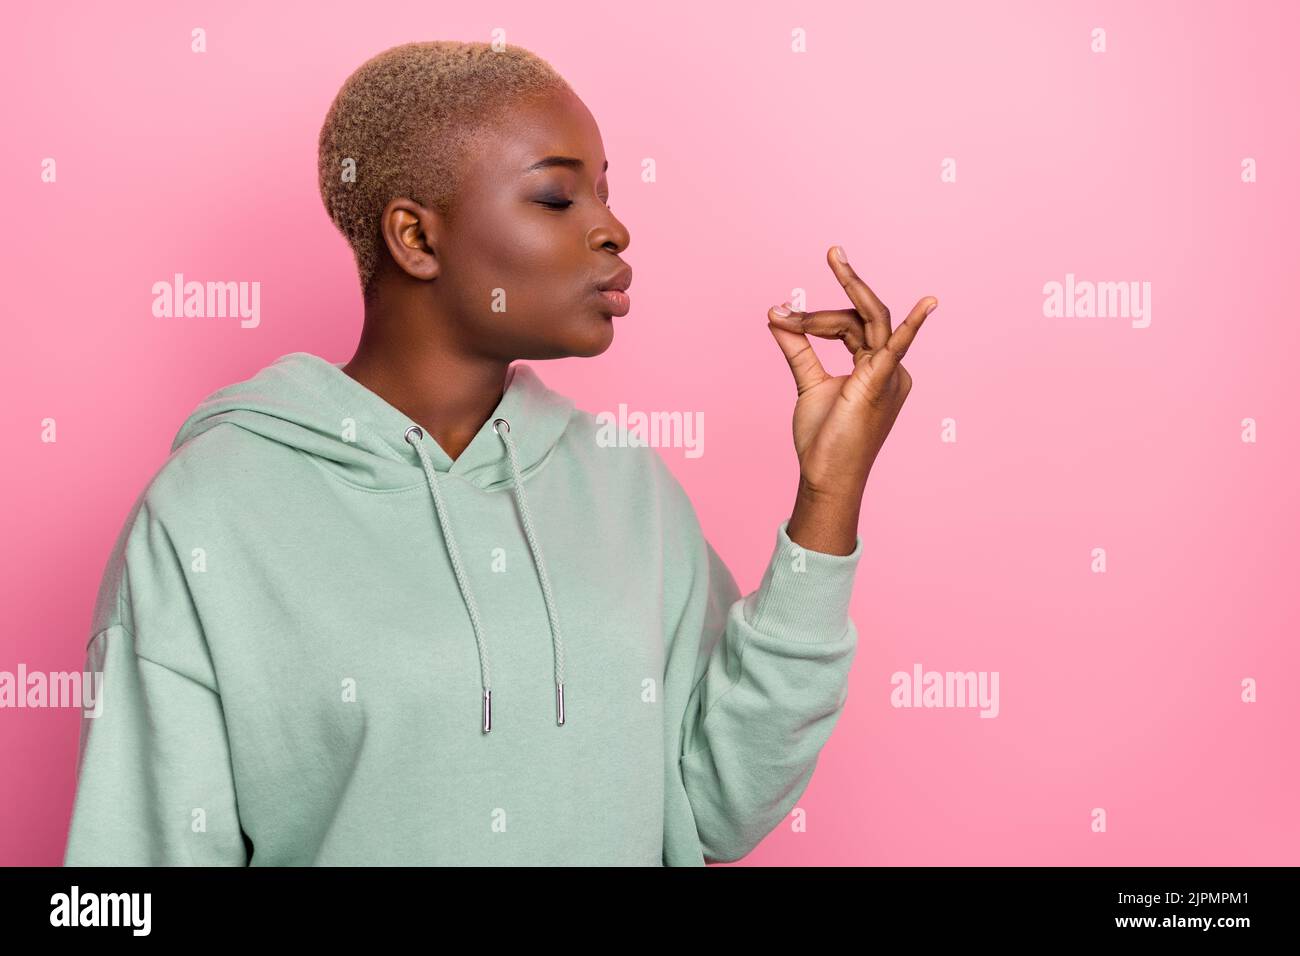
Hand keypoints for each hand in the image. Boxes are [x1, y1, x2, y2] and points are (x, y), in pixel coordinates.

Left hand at [767, 245, 936, 499]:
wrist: (825, 477)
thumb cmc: (824, 439)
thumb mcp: (807, 383)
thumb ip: (797, 347)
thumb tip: (776, 315)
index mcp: (875, 367)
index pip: (848, 325)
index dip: (814, 316)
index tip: (781, 313)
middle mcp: (888, 368)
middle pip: (860, 318)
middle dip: (841, 289)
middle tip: (832, 252)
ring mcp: (889, 376)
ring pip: (868, 322)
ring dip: (835, 305)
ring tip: (814, 286)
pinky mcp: (880, 384)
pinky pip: (898, 348)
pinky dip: (912, 325)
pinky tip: (928, 304)